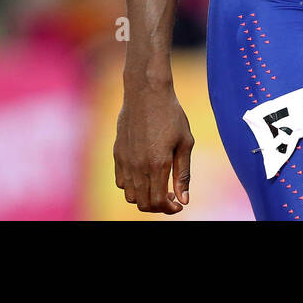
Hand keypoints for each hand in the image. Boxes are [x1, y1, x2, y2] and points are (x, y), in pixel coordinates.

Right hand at [114, 78, 193, 213]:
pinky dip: (132, 187)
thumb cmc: (171, 115)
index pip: (158, 202)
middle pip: (143, 204)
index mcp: (158, 164)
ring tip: (159, 187)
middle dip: (158, 207)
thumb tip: (184, 200)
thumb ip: (183, 173)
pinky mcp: (117, 154)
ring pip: (131, 196)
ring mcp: (125, 161)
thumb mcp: (185, 142)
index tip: (178, 205)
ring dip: (145, 198)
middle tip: (171, 197)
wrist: (147, 92)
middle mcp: (138, 166)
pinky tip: (145, 176)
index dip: (169, 209)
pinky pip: (121, 182)